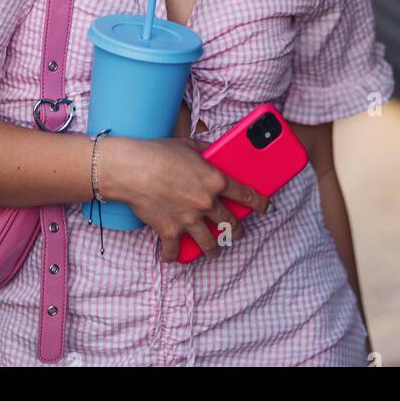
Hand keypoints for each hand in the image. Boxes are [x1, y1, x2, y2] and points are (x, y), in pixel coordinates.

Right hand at [98, 135, 269, 262]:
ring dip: (214, 249)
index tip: (267, 207)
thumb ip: (206, 151)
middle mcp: (206, 203)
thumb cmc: (158, 152)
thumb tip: (214, 153)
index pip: (245, 194)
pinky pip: (175, 252)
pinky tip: (172, 256)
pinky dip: (173, 255)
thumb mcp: (189, 144)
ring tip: (214, 250)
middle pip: (230, 223)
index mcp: (215, 180)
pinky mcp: (170, 231)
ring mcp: (189, 220)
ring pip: (210, 244)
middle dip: (237, 230)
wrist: (132, 169)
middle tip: (237, 232)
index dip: (259, 203)